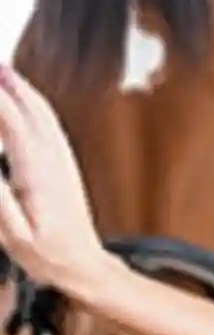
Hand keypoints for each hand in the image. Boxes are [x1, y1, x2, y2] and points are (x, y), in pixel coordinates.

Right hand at [0, 66, 111, 291]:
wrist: (84, 265)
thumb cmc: (48, 255)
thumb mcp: (14, 234)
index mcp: (38, 173)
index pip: (12, 123)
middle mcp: (54, 160)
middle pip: (29, 110)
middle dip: (5, 83)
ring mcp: (63, 160)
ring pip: (43, 114)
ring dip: (21, 88)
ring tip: (1, 70)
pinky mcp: (65, 165)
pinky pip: (50, 125)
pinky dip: (34, 104)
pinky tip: (24, 97)